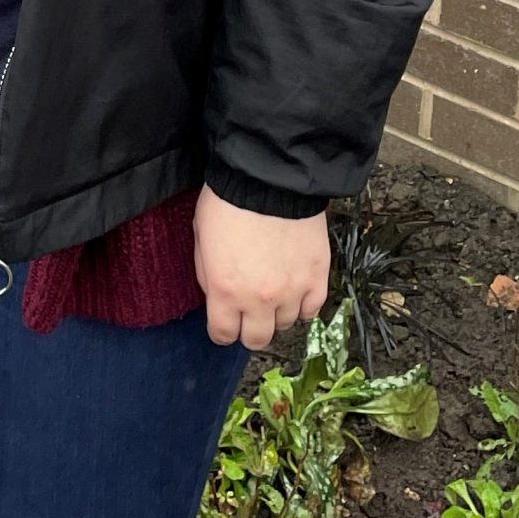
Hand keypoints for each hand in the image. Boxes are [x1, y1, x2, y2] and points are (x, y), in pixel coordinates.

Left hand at [193, 187, 329, 349]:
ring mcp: (291, 291)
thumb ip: (208, 276)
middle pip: (257, 340)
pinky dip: (303, 304)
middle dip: (249, 327)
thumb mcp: (201, 239)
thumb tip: (219, 297)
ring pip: (285, 325)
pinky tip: (295, 289)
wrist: (268, 177)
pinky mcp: (316, 278)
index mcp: (225, 290)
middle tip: (249, 310)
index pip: (223, 335)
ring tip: (273, 289)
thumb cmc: (229, 201)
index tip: (225, 320)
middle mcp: (258, 299)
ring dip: (277, 312)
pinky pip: (311, 310)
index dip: (222, 328)